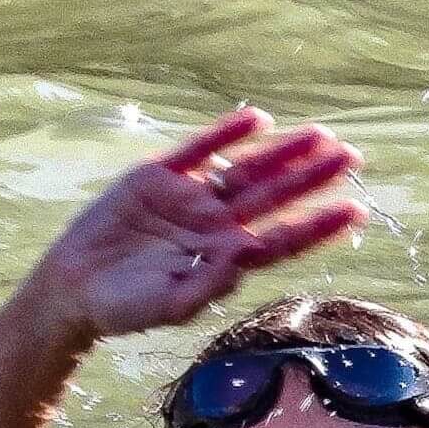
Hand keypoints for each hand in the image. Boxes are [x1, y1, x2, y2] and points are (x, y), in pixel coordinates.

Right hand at [37, 107, 367, 338]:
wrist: (73, 288)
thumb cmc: (125, 308)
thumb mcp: (169, 305)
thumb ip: (209, 283)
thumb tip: (245, 256)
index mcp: (226, 258)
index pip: (282, 239)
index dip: (319, 225)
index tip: (355, 210)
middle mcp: (216, 225)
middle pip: (275, 197)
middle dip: (313, 178)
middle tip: (353, 158)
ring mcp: (191, 199)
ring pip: (247, 170)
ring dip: (283, 153)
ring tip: (321, 136)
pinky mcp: (160, 177)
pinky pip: (201, 150)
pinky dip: (228, 134)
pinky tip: (258, 119)